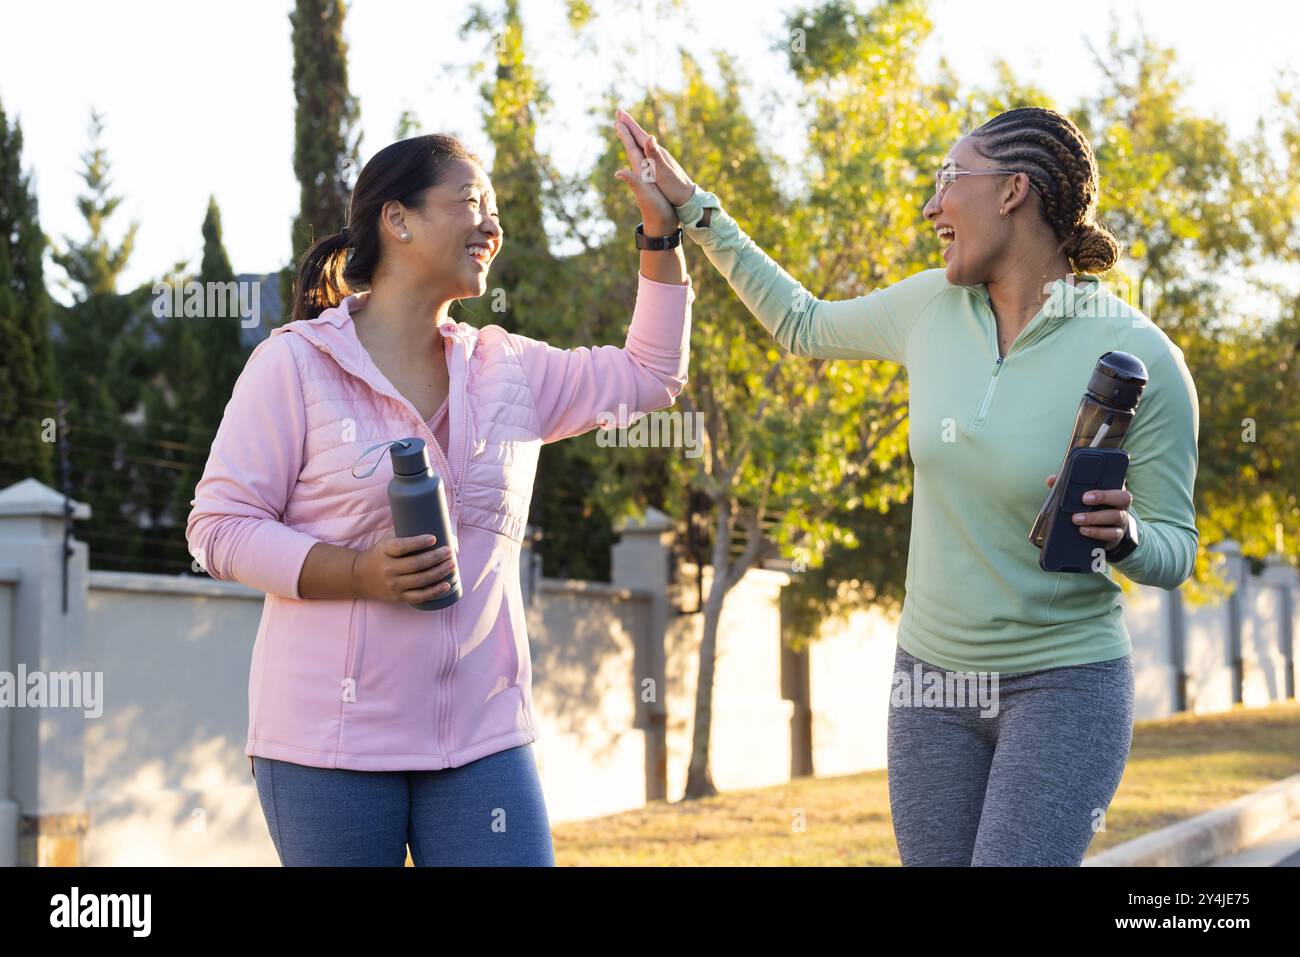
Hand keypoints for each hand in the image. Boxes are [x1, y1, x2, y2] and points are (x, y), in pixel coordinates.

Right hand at [352, 533, 456, 602]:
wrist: (360, 576)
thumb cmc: (382, 552)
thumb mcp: (389, 540)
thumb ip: (408, 532)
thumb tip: (441, 527)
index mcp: (385, 551)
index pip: (401, 547)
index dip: (418, 543)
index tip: (434, 538)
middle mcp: (388, 569)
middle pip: (415, 564)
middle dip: (435, 558)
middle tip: (449, 551)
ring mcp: (394, 584)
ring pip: (420, 581)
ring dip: (439, 573)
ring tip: (452, 564)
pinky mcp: (399, 597)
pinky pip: (419, 596)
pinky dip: (434, 592)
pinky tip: (447, 585)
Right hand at [614, 108, 695, 208]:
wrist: (688, 197)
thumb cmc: (675, 187)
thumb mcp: (663, 171)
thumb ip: (655, 155)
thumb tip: (650, 137)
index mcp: (656, 153)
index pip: (640, 135)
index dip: (629, 125)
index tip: (619, 112)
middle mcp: (658, 152)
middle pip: (641, 136)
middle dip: (629, 125)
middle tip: (619, 112)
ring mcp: (659, 158)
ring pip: (643, 142)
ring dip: (634, 134)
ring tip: (626, 127)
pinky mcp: (660, 165)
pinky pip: (646, 151)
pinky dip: (640, 146)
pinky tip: (640, 146)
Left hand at [614, 114, 676, 233]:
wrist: (661, 226)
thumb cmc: (655, 211)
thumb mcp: (645, 196)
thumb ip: (633, 182)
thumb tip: (618, 172)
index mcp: (639, 172)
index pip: (631, 148)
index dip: (625, 134)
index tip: (618, 119)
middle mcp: (641, 172)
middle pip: (633, 147)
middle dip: (627, 131)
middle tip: (620, 115)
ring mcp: (647, 177)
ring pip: (640, 153)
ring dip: (635, 140)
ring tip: (630, 129)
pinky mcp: (654, 182)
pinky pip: (649, 163)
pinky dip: (647, 153)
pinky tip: (646, 153)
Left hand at [1045, 473, 1133, 551]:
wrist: (1102, 532)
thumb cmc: (1089, 509)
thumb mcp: (1081, 497)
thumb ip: (1068, 486)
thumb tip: (1051, 480)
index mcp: (1114, 490)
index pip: (1117, 481)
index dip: (1109, 480)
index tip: (1092, 483)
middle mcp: (1121, 504)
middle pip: (1123, 497)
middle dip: (1104, 496)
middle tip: (1084, 499)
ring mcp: (1121, 520)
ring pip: (1116, 516)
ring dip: (1095, 517)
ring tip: (1076, 519)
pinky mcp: (1116, 535)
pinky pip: (1111, 533)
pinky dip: (1096, 532)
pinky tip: (1083, 530)